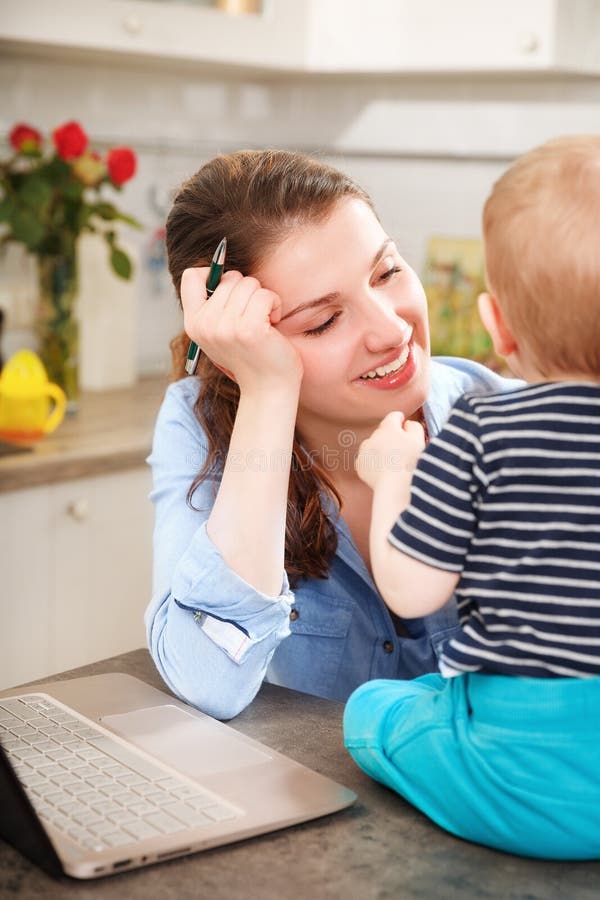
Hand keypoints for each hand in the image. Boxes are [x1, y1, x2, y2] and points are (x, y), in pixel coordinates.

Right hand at [181, 267, 302, 392]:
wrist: (267, 390)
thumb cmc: (251, 357)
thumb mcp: (221, 333)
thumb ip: (215, 306)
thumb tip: (222, 268)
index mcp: (193, 324)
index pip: (191, 277)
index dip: (213, 272)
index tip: (231, 288)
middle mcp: (205, 325)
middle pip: (229, 278)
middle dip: (248, 290)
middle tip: (253, 315)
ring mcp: (225, 328)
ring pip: (249, 284)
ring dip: (263, 298)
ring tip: (264, 322)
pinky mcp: (249, 329)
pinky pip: (265, 295)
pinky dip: (274, 305)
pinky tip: (272, 324)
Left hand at [355, 411, 424, 490]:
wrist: (395, 486)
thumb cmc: (410, 462)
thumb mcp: (419, 439)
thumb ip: (414, 427)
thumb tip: (406, 424)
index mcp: (388, 428)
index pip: (393, 417)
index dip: (400, 420)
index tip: (403, 425)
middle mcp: (373, 436)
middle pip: (383, 432)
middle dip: (391, 437)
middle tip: (402, 449)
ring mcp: (364, 451)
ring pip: (373, 446)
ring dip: (380, 450)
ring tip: (392, 462)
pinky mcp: (360, 466)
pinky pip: (367, 460)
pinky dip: (373, 463)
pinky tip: (383, 470)